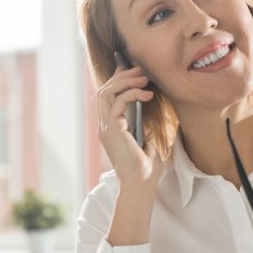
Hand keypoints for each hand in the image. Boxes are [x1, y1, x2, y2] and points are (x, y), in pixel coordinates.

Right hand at [96, 62, 160, 188]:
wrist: (141, 184)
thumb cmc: (146, 168)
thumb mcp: (145, 139)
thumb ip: (141, 123)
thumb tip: (147, 106)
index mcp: (110, 128)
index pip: (107, 97)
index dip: (116, 80)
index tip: (128, 68)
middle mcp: (105, 126)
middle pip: (104, 91)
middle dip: (122, 76)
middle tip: (140, 70)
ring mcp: (106, 128)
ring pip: (107, 93)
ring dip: (125, 81)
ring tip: (144, 78)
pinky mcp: (112, 130)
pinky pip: (118, 102)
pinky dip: (132, 93)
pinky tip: (147, 95)